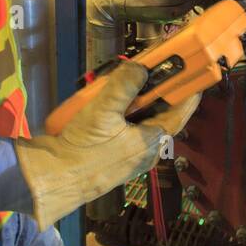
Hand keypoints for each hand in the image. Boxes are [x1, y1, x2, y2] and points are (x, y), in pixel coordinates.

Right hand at [13, 61, 201, 229]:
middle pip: (158, 112)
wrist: (52, 179)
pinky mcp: (111, 154)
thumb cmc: (83, 149)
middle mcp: (145, 149)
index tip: (192, 71)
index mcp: (153, 142)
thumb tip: (140, 67)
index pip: (180, 112)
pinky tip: (102, 101)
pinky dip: (118, 111)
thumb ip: (124, 85)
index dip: (187, 90)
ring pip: (138, 119)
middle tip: (145, 69)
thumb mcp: (103, 111)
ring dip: (131, 99)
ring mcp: (128, 153)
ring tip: (118, 82)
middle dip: (152, 90)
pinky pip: (123, 127)